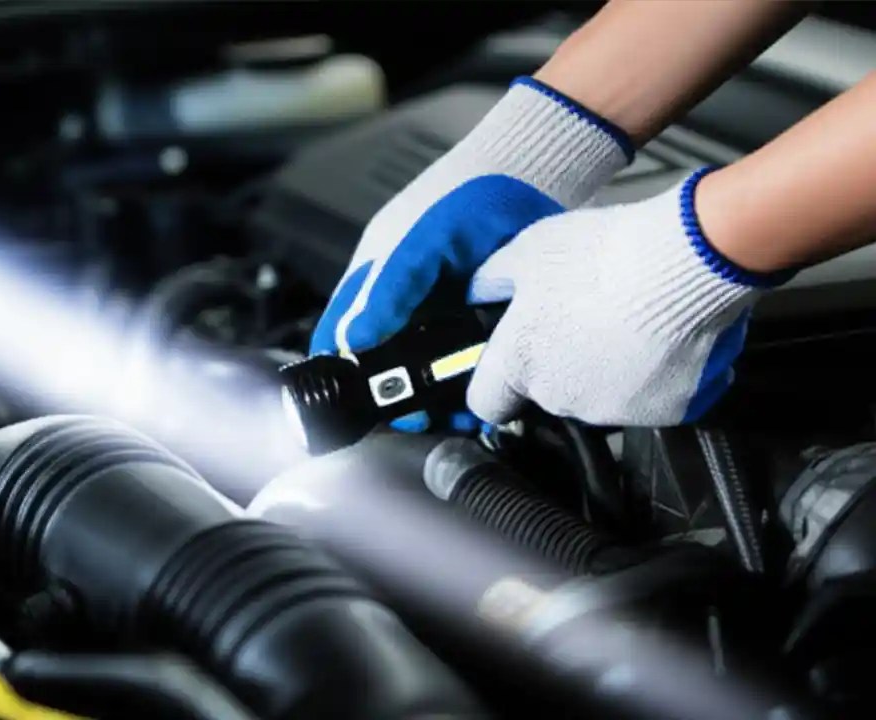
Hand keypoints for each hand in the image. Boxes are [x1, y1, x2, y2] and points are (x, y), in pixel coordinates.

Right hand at [309, 78, 631, 431]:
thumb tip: (355, 341)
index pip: (338, 336)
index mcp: (372, 273)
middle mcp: (397, 290)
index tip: (368, 406)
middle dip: (398, 393)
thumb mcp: (425, 243)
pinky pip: (457, 354)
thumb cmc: (477, 191)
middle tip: (420, 417)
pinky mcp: (469, 308)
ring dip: (434, 390)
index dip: (346, 374)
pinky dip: (465, 374)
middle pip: (380, 358)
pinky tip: (481, 387)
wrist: (538, 170)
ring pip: (419, 362)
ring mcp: (433, 300)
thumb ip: (390, 290)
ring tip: (456, 410)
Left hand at [466, 168, 790, 425]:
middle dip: (560, 364)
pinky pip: (654, 398)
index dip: (496, 383)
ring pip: (601, 398)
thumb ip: (491, 280)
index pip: (487, 401)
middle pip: (548, 394)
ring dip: (608, 370)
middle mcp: (560, 398)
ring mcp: (614, 411)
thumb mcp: (526, 251)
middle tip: (584, 318)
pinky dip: (659, 376)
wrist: (686, 260)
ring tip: (628, 321)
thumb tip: (478, 293)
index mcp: (519, 365)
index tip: (510, 366)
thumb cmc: (602, 252)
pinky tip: (664, 337)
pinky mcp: (666, 412)